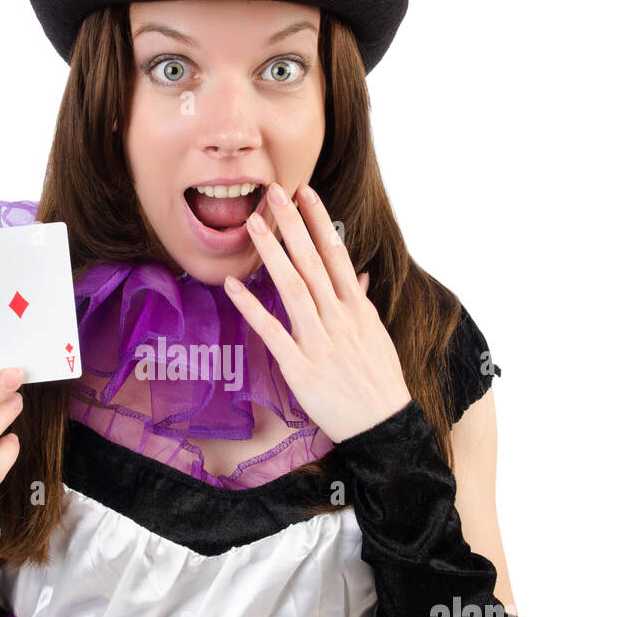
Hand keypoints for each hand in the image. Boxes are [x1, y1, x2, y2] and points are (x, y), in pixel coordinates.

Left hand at [223, 182, 411, 442]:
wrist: (383, 424)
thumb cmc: (379, 381)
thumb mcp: (377, 336)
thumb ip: (362, 303)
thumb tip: (359, 277)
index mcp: (358, 308)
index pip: (336, 254)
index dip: (319, 221)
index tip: (305, 193)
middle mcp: (339, 318)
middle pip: (312, 262)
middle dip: (292, 224)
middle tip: (273, 192)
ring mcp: (319, 341)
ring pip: (293, 288)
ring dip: (272, 253)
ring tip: (254, 224)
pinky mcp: (300, 367)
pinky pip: (272, 332)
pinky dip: (252, 307)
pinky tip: (234, 285)